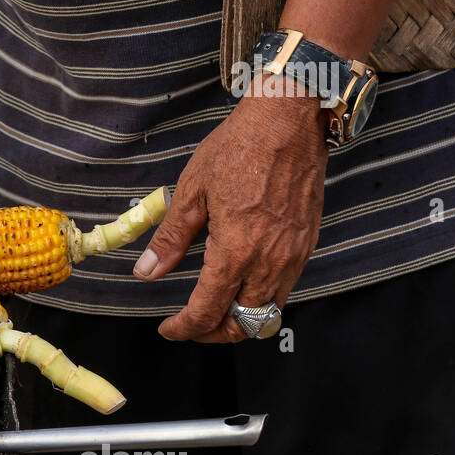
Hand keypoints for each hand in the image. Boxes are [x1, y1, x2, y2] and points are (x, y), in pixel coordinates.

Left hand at [132, 74, 328, 341]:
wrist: (288, 121)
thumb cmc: (238, 148)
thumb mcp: (191, 192)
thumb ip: (171, 239)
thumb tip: (147, 272)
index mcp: (237, 251)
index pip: (209, 312)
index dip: (184, 329)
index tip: (169, 329)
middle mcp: (270, 262)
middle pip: (245, 326)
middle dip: (214, 333)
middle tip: (191, 325)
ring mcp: (294, 255)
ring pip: (269, 313)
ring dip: (240, 320)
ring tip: (214, 308)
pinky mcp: (307, 243)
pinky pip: (285, 288)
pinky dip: (261, 298)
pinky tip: (240, 281)